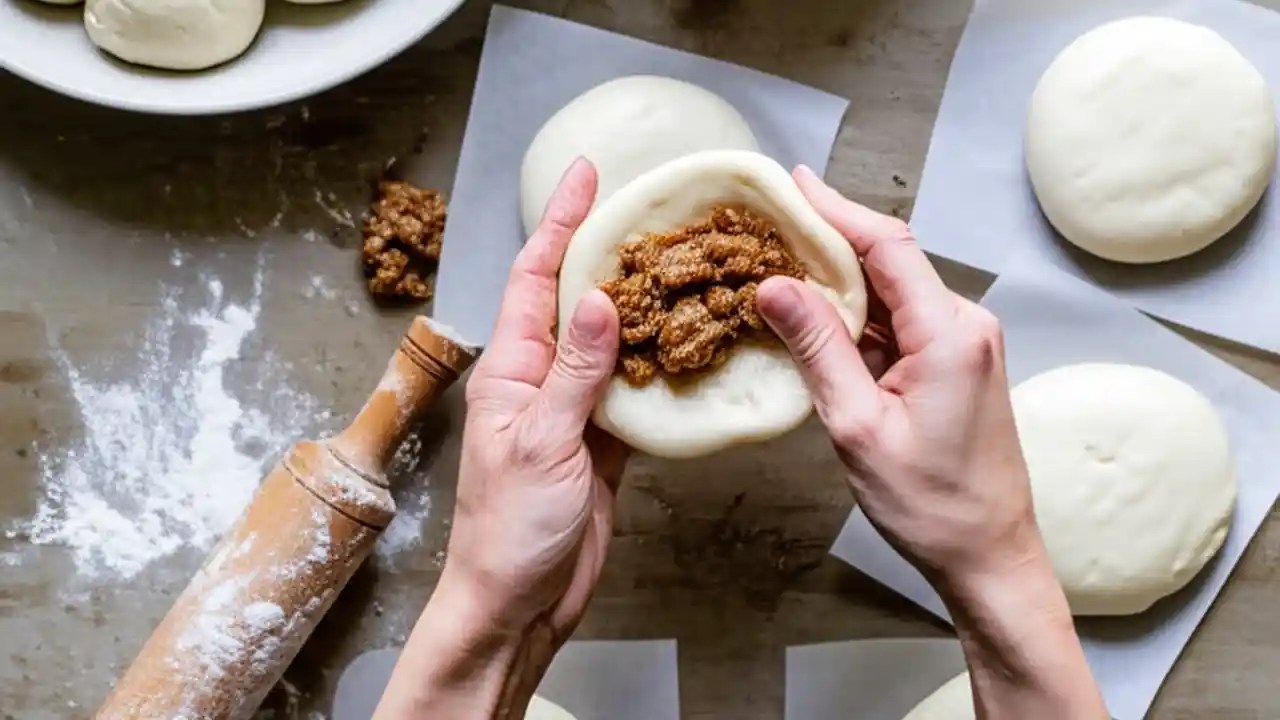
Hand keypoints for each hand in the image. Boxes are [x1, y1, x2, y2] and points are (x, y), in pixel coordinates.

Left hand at [375, 158, 627, 719]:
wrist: (519, 604)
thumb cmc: (510, 531)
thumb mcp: (541, 444)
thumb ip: (575, 374)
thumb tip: (602, 301)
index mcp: (510, 371)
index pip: (534, 279)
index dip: (561, 224)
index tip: (587, 177)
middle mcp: (539, 382)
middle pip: (574, 300)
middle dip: (605, 251)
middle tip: (648, 211)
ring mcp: (572, 412)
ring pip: (609, 343)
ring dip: (639, 306)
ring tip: (678, 265)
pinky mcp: (601, 445)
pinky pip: (631, 390)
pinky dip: (657, 367)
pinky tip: (686, 346)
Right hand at [756, 167, 1105, 718]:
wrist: (990, 555)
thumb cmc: (931, 505)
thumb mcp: (858, 427)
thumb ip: (819, 349)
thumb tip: (775, 287)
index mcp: (950, 333)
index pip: (888, 246)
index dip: (837, 209)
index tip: (794, 183)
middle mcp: (966, 325)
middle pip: (891, 261)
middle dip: (830, 238)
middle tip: (771, 222)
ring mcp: (965, 344)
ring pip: (894, 291)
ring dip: (841, 279)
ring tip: (780, 262)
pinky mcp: (956, 364)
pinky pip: (902, 321)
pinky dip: (859, 314)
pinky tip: (818, 314)